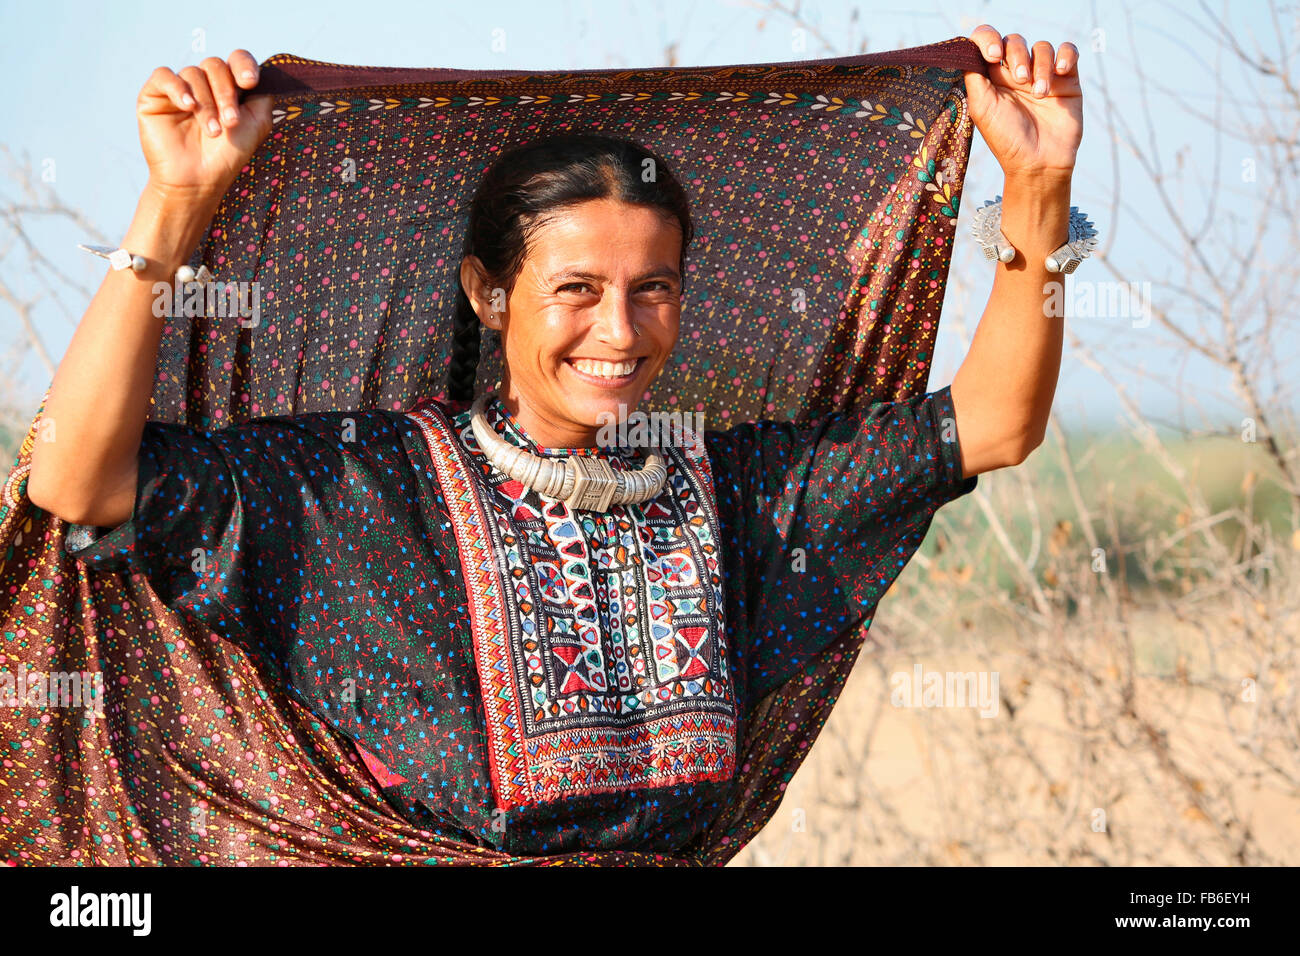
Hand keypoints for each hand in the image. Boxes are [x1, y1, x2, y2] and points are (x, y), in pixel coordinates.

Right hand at [136, 50, 272, 204]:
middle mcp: (204, 85)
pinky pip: (164, 76)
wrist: (197, 181)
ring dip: (207, 103)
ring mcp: (180, 89)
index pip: (236, 60)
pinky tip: (188, 106)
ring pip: (193, 73)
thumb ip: (263, 95)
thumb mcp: (257, 124)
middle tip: (231, 122)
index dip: (243, 65)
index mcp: (229, 88)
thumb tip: (265, 72)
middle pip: (216, 66)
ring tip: (213, 131)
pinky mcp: (155, 95)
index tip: (250, 81)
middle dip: (226, 92)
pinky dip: (178, 89)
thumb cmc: (227, 156)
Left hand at [963, 26, 1081, 181]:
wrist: (1039, 162)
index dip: (988, 39)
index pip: (987, 42)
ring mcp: (1042, 75)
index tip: (992, 55)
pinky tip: (1060, 73)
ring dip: (1041, 65)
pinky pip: (1068, 51)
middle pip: (1014, 41)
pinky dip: (1065, 56)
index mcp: (992, 78)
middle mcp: (1016, 73)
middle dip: (1017, 55)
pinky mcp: (1067, 79)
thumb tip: (968, 48)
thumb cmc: (1006, 138)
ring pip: (1042, 47)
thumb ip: (973, 76)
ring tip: (1039, 93)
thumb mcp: (981, 107)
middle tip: (1020, 81)